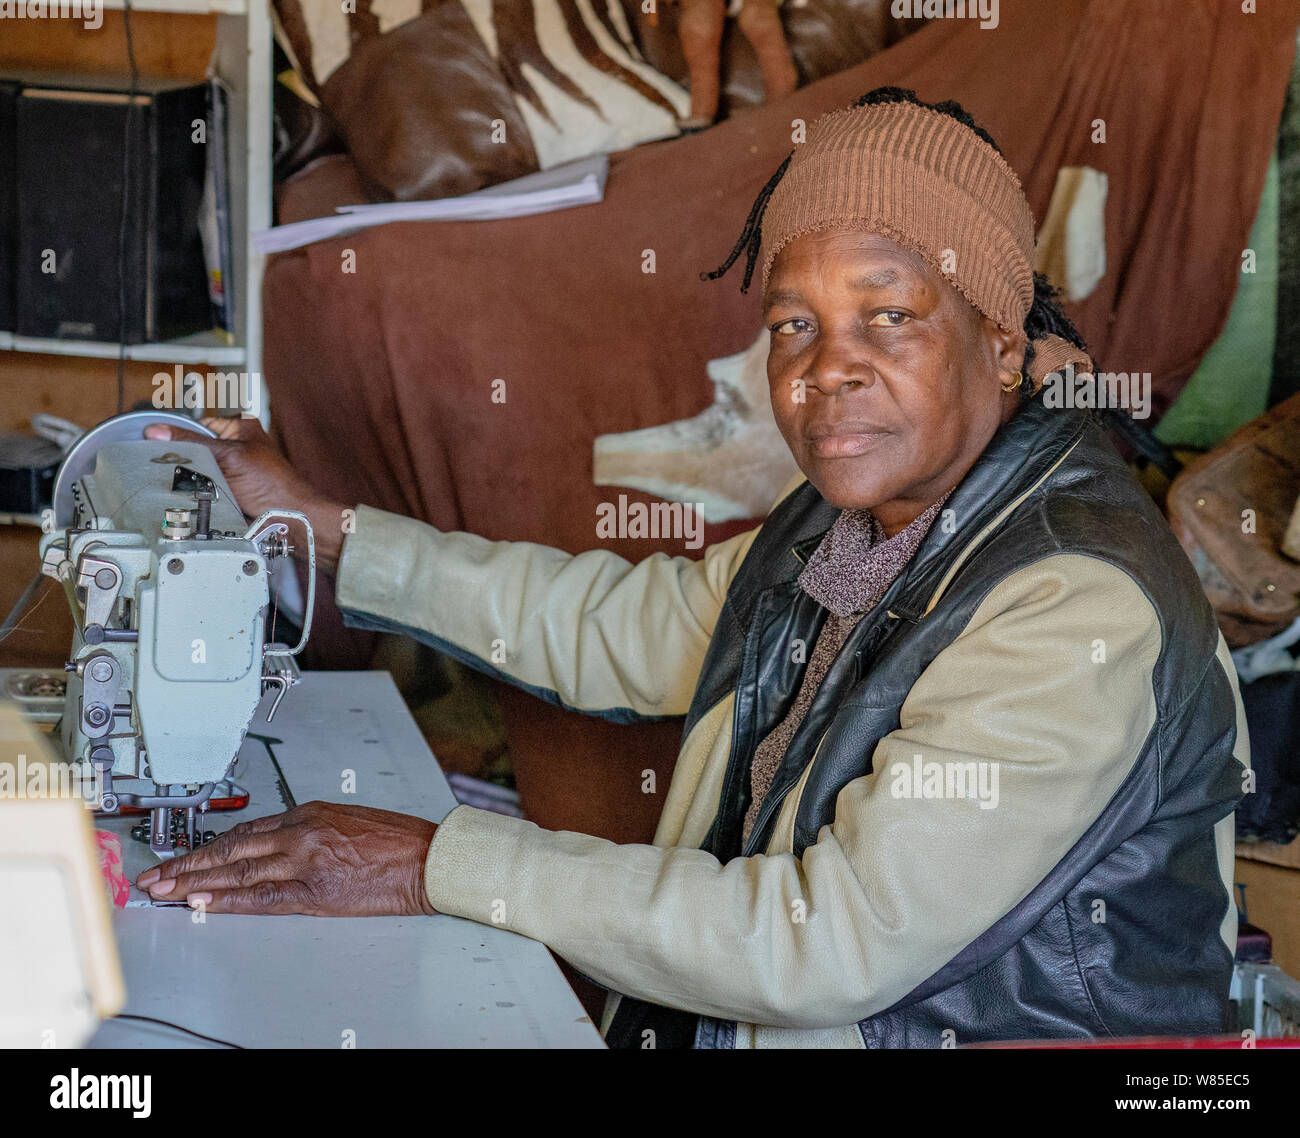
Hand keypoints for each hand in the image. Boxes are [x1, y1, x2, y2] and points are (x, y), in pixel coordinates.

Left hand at [134, 801, 438, 916]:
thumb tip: (279, 847)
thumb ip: (310, 831)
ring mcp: (304, 861)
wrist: (428, 858)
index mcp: (308, 813)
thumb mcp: (348, 821)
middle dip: (188, 863)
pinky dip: (227, 901)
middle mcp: (300, 832)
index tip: (184, 856)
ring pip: (237, 872)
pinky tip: (203, 903)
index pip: (245, 830)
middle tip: (158, 875)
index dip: (209, 846)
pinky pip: (260, 899)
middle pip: (231, 849)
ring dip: (196, 883)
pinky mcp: (314, 892)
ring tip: (166, 891)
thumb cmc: (397, 841)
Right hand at [144, 418, 347, 571]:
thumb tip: (158, 431)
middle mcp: (234, 446)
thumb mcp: (228, 456)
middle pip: (193, 448)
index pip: (196, 424)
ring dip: (187, 477)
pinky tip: (191, 495)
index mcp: (239, 427)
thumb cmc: (274, 484)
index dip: (176, 433)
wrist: (287, 519)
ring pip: (195, 470)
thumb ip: (193, 443)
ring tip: (186, 481)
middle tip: (167, 465)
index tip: (152, 441)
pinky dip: (194, 492)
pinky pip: (201, 488)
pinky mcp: (226, 491)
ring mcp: (229, 470)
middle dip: (181, 458)